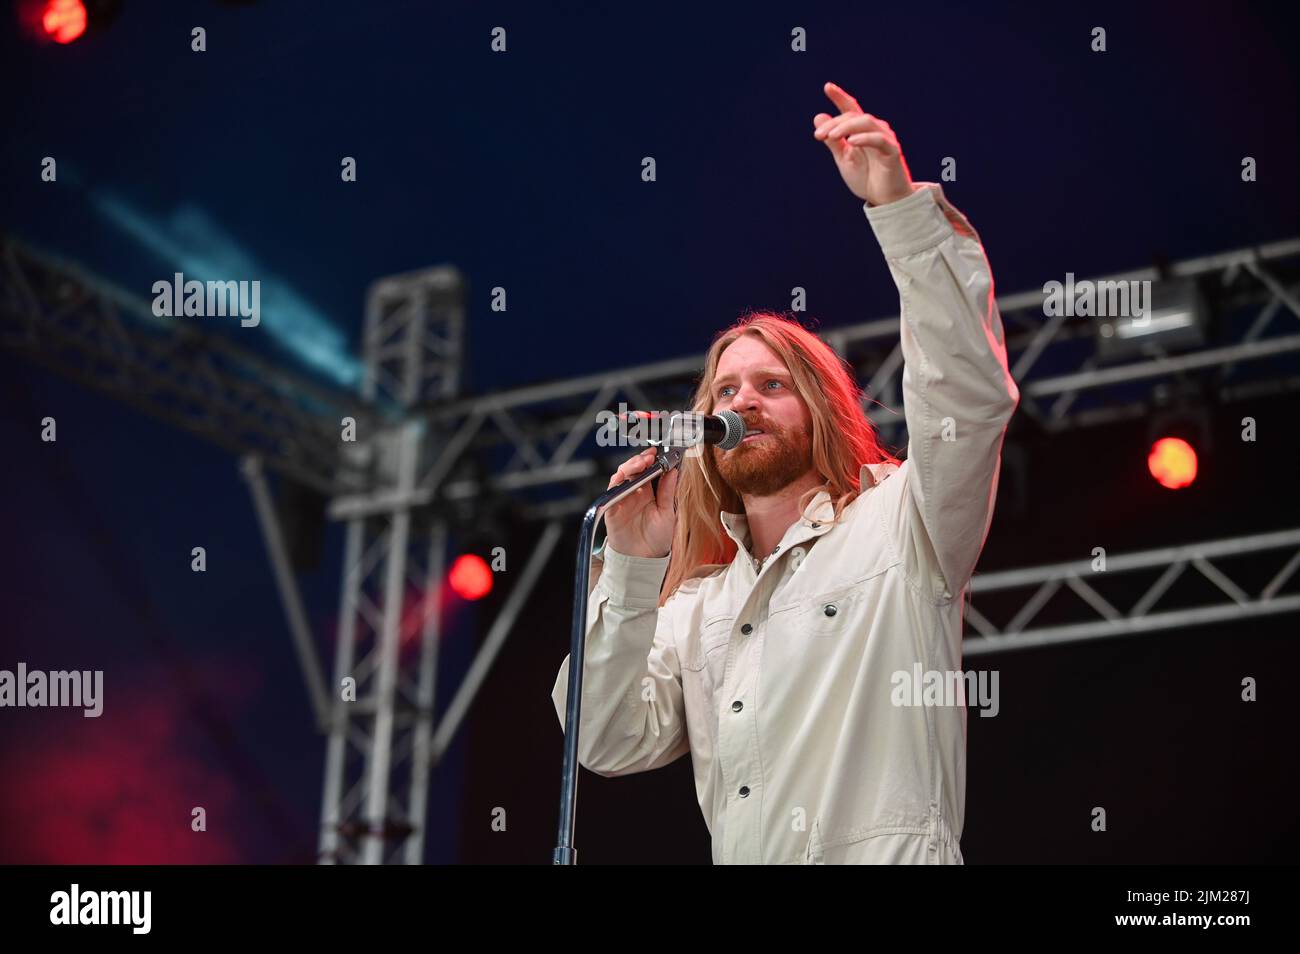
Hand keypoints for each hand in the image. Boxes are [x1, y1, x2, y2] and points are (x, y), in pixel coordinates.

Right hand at [603, 448, 678, 558]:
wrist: (643, 559)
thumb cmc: (656, 539)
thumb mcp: (667, 513)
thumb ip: (668, 492)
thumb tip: (673, 471)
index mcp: (648, 493)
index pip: (648, 470)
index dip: (652, 460)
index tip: (659, 453)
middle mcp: (634, 494)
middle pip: (633, 469)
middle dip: (640, 460)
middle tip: (649, 456)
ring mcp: (622, 500)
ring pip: (621, 476)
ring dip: (630, 467)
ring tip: (640, 463)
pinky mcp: (612, 508)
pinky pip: (611, 491)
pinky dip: (616, 482)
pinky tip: (624, 477)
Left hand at [812, 82, 913, 206]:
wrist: (884, 200)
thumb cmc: (866, 178)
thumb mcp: (844, 159)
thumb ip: (833, 141)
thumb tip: (818, 117)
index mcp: (861, 131)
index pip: (851, 109)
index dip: (840, 97)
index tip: (827, 87)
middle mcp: (874, 130)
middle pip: (853, 116)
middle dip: (834, 123)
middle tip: (819, 135)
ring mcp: (885, 139)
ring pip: (866, 122)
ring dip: (846, 127)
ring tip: (832, 136)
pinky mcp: (892, 151)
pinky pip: (879, 140)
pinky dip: (865, 138)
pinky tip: (852, 141)